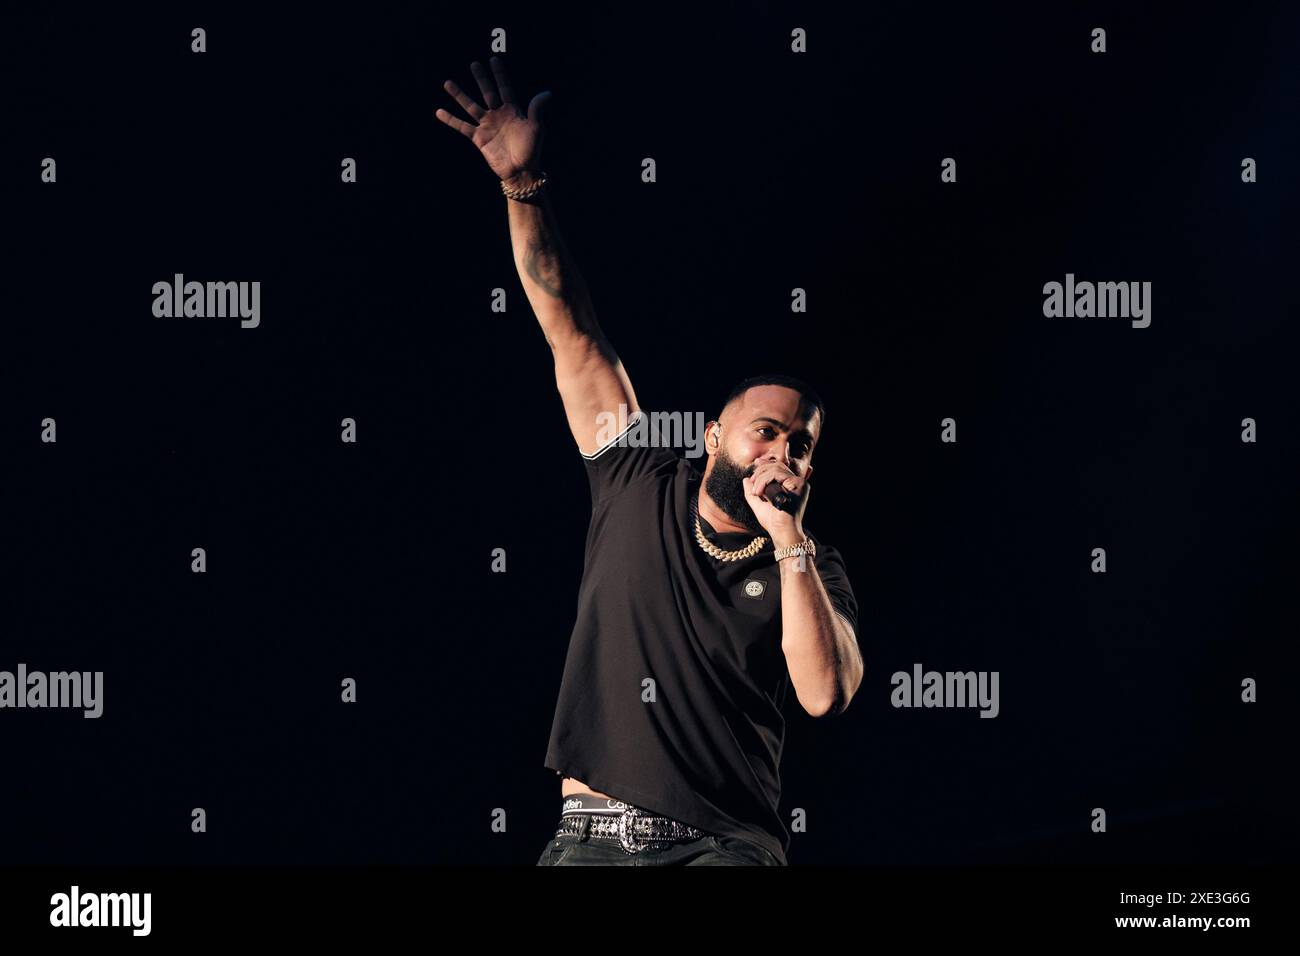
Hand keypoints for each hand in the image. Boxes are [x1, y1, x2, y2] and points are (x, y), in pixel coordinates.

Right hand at [435, 56, 552, 182]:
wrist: (521, 171)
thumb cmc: (531, 150)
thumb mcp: (536, 128)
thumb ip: (536, 109)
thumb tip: (547, 93)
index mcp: (513, 110)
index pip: (505, 88)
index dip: (500, 75)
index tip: (494, 60)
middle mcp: (498, 115)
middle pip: (487, 93)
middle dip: (481, 79)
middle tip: (474, 65)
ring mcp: (487, 126)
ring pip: (470, 106)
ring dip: (459, 95)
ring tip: (448, 83)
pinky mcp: (478, 138)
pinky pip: (462, 126)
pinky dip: (450, 120)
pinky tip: (439, 111)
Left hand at [742, 458, 811, 542]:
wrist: (781, 532)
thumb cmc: (773, 522)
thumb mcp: (758, 504)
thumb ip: (751, 492)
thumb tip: (745, 479)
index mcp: (790, 486)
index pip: (779, 467)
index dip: (766, 463)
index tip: (756, 463)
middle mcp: (797, 483)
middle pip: (777, 465)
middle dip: (760, 471)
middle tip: (752, 484)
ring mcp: (799, 483)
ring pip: (776, 468)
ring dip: (761, 478)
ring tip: (755, 492)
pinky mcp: (799, 485)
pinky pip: (777, 474)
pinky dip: (764, 481)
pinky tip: (759, 492)